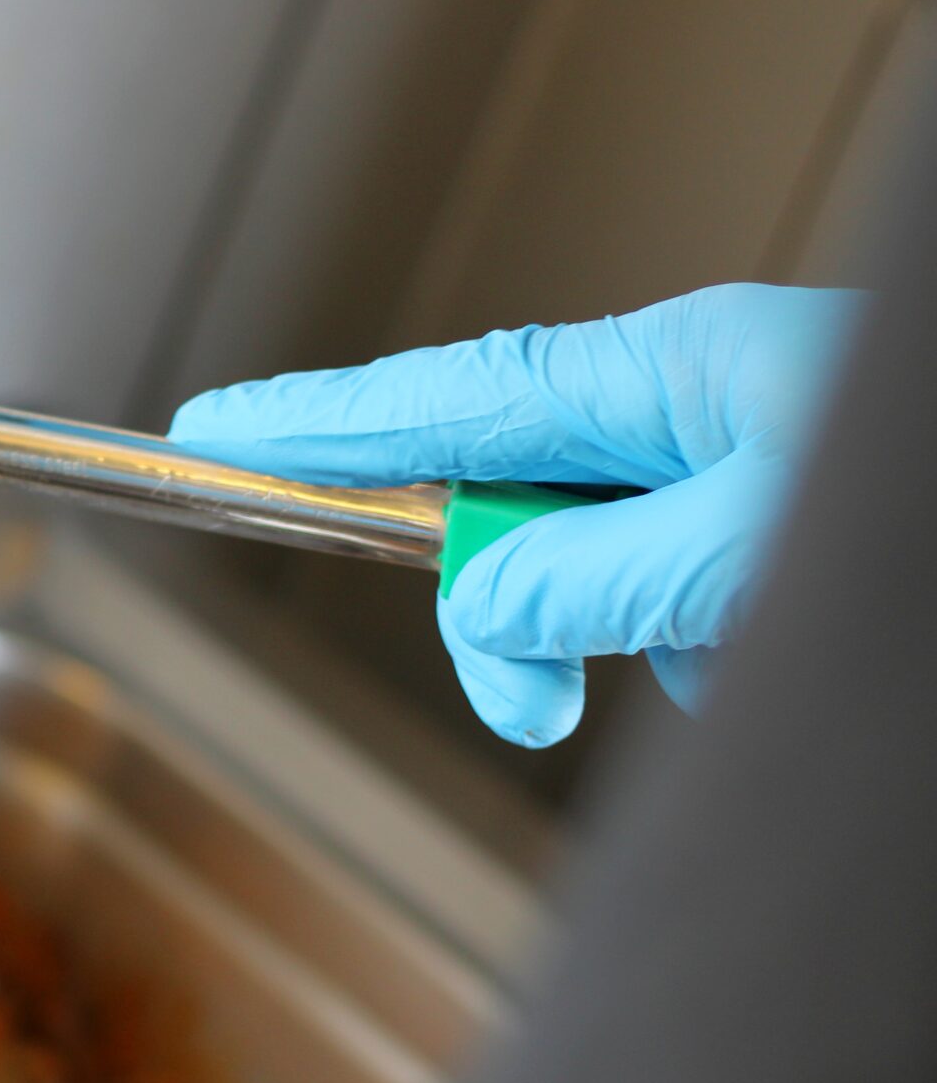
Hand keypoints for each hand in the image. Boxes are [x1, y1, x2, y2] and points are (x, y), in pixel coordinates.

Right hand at [168, 283, 861, 745]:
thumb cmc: (917, 524)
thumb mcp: (747, 556)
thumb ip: (587, 579)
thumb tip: (490, 608)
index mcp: (676, 375)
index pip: (448, 399)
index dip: (318, 423)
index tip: (215, 433)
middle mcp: (693, 422)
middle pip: (512, 507)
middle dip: (508, 615)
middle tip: (543, 706)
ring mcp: (731, 493)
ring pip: (593, 589)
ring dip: (629, 659)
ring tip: (743, 669)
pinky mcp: (769, 563)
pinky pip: (678, 626)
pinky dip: (705, 670)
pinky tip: (770, 671)